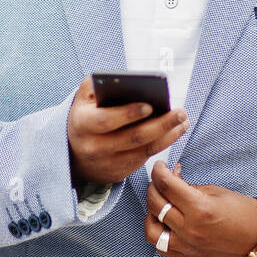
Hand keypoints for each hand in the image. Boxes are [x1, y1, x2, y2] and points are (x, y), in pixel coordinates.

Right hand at [67, 76, 187, 184]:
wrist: (73, 153)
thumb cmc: (85, 116)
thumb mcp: (83, 98)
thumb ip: (99, 85)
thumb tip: (127, 81)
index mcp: (83, 125)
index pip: (107, 120)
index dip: (129, 113)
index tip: (150, 105)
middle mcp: (94, 147)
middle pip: (133, 137)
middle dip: (160, 124)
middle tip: (180, 112)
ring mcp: (107, 163)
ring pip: (144, 150)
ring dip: (168, 136)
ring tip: (183, 121)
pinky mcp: (118, 174)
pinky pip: (144, 159)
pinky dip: (162, 145)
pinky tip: (174, 132)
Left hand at [144, 161, 256, 256]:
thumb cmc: (242, 211)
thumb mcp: (215, 191)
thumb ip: (188, 186)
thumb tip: (170, 179)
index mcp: (199, 208)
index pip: (166, 185)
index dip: (158, 171)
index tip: (159, 166)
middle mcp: (190, 228)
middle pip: (155, 203)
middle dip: (154, 186)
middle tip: (161, 180)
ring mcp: (187, 245)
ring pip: (151, 229)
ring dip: (150, 213)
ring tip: (159, 203)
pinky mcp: (188, 255)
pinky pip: (161, 247)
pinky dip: (156, 233)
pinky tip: (162, 222)